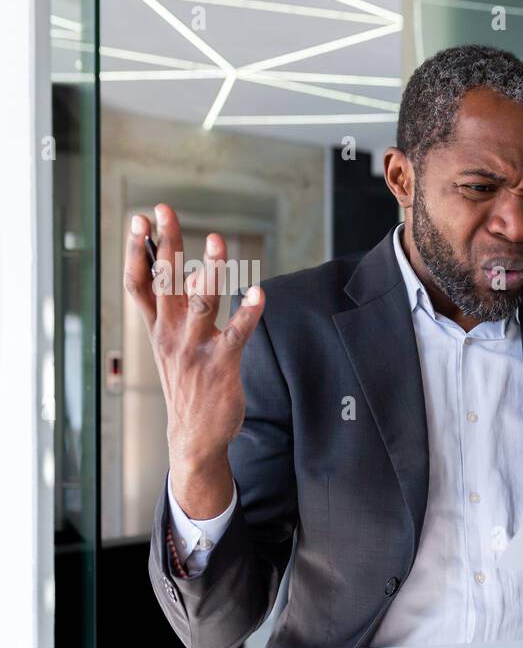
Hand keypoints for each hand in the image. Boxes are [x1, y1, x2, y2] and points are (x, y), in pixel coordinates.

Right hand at [124, 204, 264, 517]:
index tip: (140, 219)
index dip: (138, 250)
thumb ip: (175, 311)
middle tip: (164, 209)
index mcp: (157, 330)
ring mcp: (195, 350)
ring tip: (217, 240)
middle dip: (165, 243)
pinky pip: (236, 334)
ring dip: (209, 270)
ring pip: (200, 302)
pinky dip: (248, 313)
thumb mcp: (171, 347)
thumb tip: (185, 271)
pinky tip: (259, 293)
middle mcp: (171, 336)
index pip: (140, 283)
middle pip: (166, 281)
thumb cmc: (187, 385)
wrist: (194, 437)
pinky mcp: (221, 366)